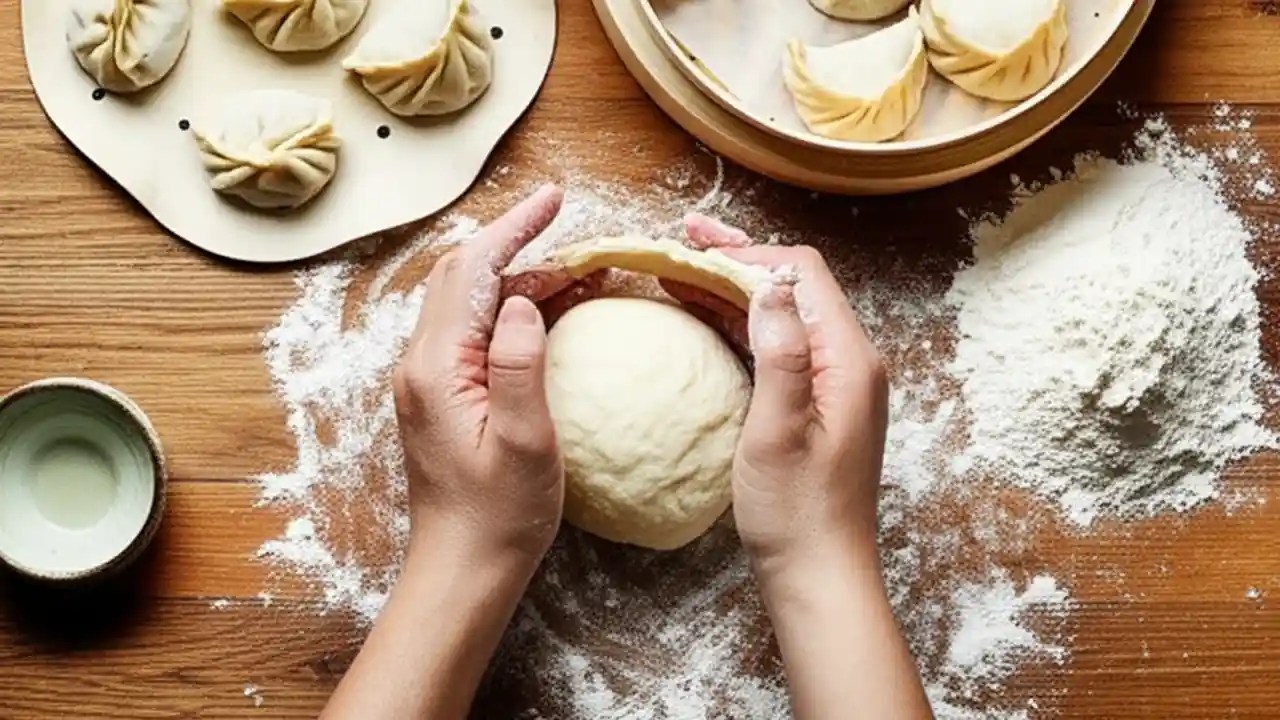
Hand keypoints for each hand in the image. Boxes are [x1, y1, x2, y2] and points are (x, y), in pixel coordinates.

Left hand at [392, 184, 566, 572]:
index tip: (555, 198)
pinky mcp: (439, 396)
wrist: (462, 569)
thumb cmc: (500, 516)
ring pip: (467, 300)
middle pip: (463, 275)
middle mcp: (421, 364)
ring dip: (516, 276)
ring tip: (574, 274)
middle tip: (573, 234)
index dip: (515, 227)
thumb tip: (523, 299)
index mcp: (437, 367)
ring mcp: (426, 380)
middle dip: (515, 243)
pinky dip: (508, 308)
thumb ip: (520, 362)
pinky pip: (471, 331)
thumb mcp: (527, 441)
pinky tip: (545, 315)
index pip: (474, 270)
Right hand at [663, 215, 889, 574]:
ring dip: (732, 288)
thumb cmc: (797, 513)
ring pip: (783, 313)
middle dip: (736, 259)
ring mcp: (835, 382)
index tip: (694, 248)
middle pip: (793, 286)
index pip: (802, 274)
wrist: (820, 574)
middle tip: (681, 240)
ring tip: (680, 270)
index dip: (747, 253)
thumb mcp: (777, 432)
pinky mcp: (818, 402)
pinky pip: (780, 345)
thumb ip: (780, 355)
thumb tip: (769, 286)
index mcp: (848, 360)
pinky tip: (703, 318)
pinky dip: (740, 324)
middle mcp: (850, 362)